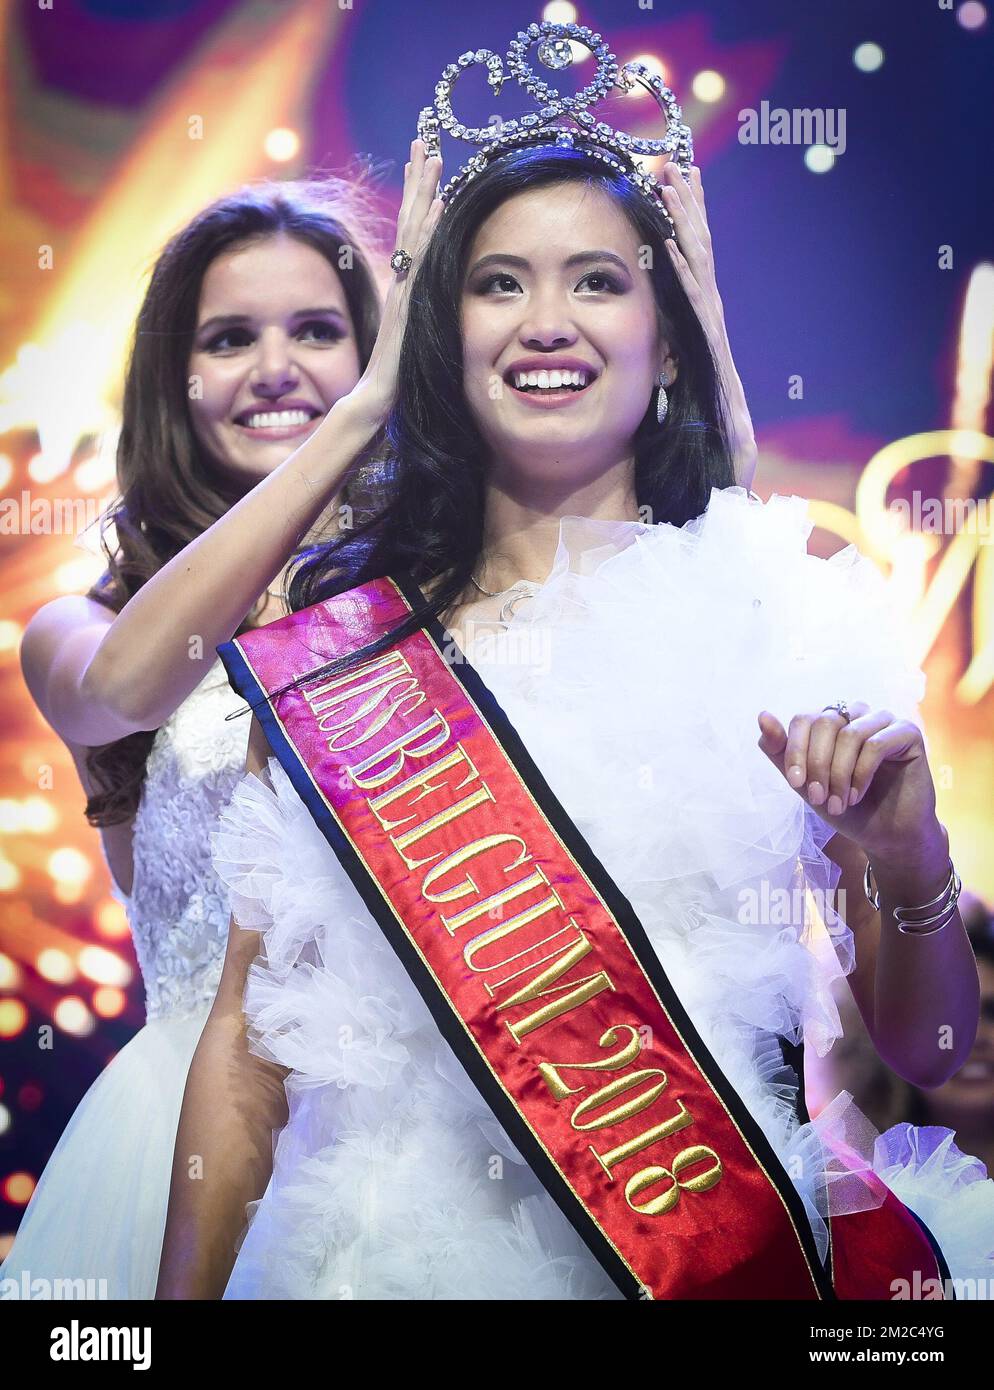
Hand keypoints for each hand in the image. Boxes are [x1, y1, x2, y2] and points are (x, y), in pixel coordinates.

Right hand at [346, 138, 443, 429]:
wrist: (376, 399)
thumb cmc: (393, 378)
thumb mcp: (413, 338)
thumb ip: (418, 319)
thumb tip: (429, 311)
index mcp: (405, 286)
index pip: (413, 233)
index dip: (419, 197)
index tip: (427, 165)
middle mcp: (402, 279)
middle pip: (410, 219)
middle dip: (417, 178)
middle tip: (425, 139)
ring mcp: (402, 287)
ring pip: (414, 229)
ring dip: (423, 189)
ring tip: (432, 153)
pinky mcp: (406, 299)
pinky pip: (419, 256)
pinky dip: (428, 227)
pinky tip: (440, 202)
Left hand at [661, 162, 756, 490]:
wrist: (724, 496)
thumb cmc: (694, 462)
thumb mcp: (669, 411)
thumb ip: (658, 382)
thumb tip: (642, 362)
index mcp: (696, 341)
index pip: (685, 275)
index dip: (677, 232)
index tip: (664, 190)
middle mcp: (707, 336)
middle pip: (696, 262)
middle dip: (687, 212)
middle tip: (672, 163)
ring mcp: (712, 348)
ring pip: (697, 276)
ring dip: (684, 226)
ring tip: (672, 181)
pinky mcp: (711, 366)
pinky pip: (693, 313)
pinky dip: (683, 277)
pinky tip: (669, 244)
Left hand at [756, 704, 941, 864]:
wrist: (886, 836)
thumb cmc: (846, 807)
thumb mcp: (806, 783)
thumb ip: (782, 752)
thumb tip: (762, 716)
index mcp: (832, 721)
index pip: (804, 719)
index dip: (795, 750)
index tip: (795, 783)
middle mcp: (858, 715)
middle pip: (825, 722)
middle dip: (817, 764)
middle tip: (817, 798)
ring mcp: (884, 722)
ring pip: (849, 734)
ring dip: (838, 774)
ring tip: (837, 803)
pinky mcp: (907, 733)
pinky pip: (875, 744)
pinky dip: (860, 774)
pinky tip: (856, 796)